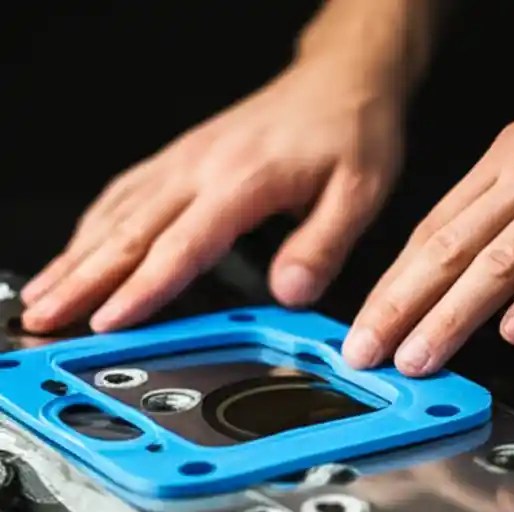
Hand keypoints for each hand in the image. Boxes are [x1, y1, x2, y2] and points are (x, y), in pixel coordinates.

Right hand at [21, 60, 404, 333]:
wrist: (342, 80)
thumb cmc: (351, 131)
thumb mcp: (361, 192)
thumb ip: (323, 246)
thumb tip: (291, 294)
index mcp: (243, 180)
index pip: (181, 245)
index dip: (143, 289)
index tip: (108, 321)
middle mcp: (201, 167)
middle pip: (129, 232)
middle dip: (83, 281)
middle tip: (45, 320)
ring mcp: (185, 160)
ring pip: (116, 213)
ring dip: (76, 257)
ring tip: (45, 297)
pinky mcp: (183, 157)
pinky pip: (125, 193)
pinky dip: (93, 227)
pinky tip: (79, 251)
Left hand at [343, 50, 513, 376]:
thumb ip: (503, 202)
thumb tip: (464, 258)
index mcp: (502, 164)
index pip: (432, 231)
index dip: (394, 284)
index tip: (367, 324)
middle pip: (451, 249)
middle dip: (403, 307)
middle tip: (371, 351)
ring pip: (500, 261)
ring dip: (454, 314)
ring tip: (424, 354)